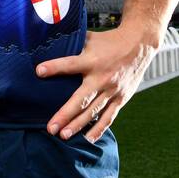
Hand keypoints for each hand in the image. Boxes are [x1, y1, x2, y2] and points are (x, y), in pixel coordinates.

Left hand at [36, 27, 157, 142]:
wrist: (140, 45)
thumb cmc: (109, 41)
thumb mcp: (91, 38)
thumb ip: (72, 43)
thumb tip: (50, 41)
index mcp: (92, 60)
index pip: (70, 64)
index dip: (55, 67)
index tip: (39, 71)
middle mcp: (102, 78)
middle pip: (81, 99)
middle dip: (65, 114)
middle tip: (51, 128)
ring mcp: (113, 90)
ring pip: (94, 111)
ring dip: (78, 125)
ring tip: (64, 136)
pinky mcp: (121, 98)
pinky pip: (109, 116)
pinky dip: (99, 128)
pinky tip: (88, 139)